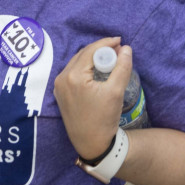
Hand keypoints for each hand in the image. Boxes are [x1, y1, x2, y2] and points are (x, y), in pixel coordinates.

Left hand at [54, 38, 131, 161]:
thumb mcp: (116, 92)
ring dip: (93, 59)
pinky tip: (97, 71)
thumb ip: (122, 67)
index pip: (91, 51)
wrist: (92, 144)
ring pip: (77, 63)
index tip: (120, 41)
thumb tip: (126, 48)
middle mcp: (62, 78)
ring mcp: (59, 86)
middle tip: (117, 50)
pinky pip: (73, 72)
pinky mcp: (60, 93)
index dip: (106, 44)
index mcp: (73, 76)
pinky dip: (85, 68)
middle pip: (83, 55)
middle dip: (100, 50)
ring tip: (110, 59)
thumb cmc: (104, 119)